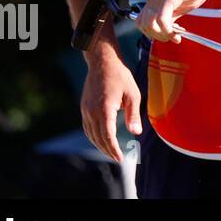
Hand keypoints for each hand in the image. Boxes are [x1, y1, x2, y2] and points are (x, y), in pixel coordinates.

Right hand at [80, 45, 141, 161]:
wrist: (102, 62)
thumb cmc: (120, 76)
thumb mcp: (133, 94)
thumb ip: (133, 114)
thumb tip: (136, 132)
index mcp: (105, 109)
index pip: (108, 136)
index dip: (113, 149)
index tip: (121, 158)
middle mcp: (92, 112)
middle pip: (98, 138)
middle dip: (108, 150)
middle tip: (118, 158)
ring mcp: (86, 110)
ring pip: (91, 134)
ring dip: (100, 145)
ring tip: (110, 151)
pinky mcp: (84, 108)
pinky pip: (87, 127)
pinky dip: (94, 136)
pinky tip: (101, 139)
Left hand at [137, 0, 220, 41]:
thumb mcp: (184, 2)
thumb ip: (174, 13)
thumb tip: (169, 28)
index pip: (143, 20)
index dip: (153, 32)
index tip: (170, 35)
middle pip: (142, 24)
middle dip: (156, 36)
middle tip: (172, 37)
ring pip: (148, 24)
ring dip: (160, 35)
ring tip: (175, 36)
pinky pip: (161, 20)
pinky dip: (168, 31)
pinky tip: (177, 33)